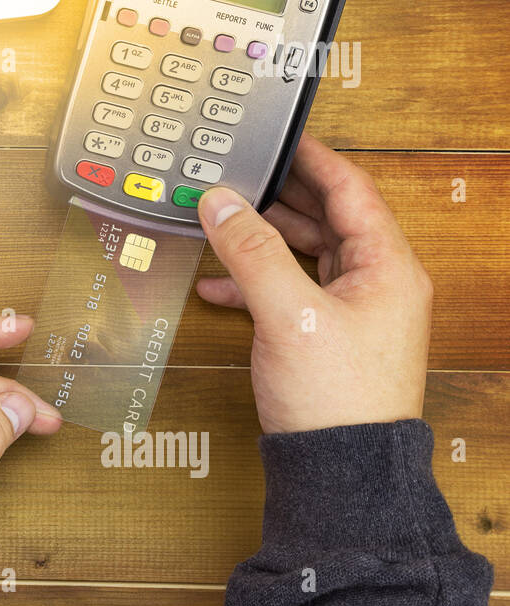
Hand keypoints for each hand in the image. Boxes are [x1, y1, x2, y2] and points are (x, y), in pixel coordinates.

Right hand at [195, 134, 431, 433]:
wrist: (341, 469)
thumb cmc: (335, 398)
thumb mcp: (288, 313)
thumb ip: (251, 252)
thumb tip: (221, 202)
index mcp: (387, 267)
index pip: (351, 190)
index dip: (313, 158)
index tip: (281, 136)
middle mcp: (377, 284)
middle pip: (327, 218)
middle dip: (278, 196)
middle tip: (240, 173)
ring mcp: (354, 311)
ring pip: (306, 254)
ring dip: (262, 239)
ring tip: (221, 221)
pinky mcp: (328, 336)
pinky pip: (291, 289)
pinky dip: (255, 281)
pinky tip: (218, 284)